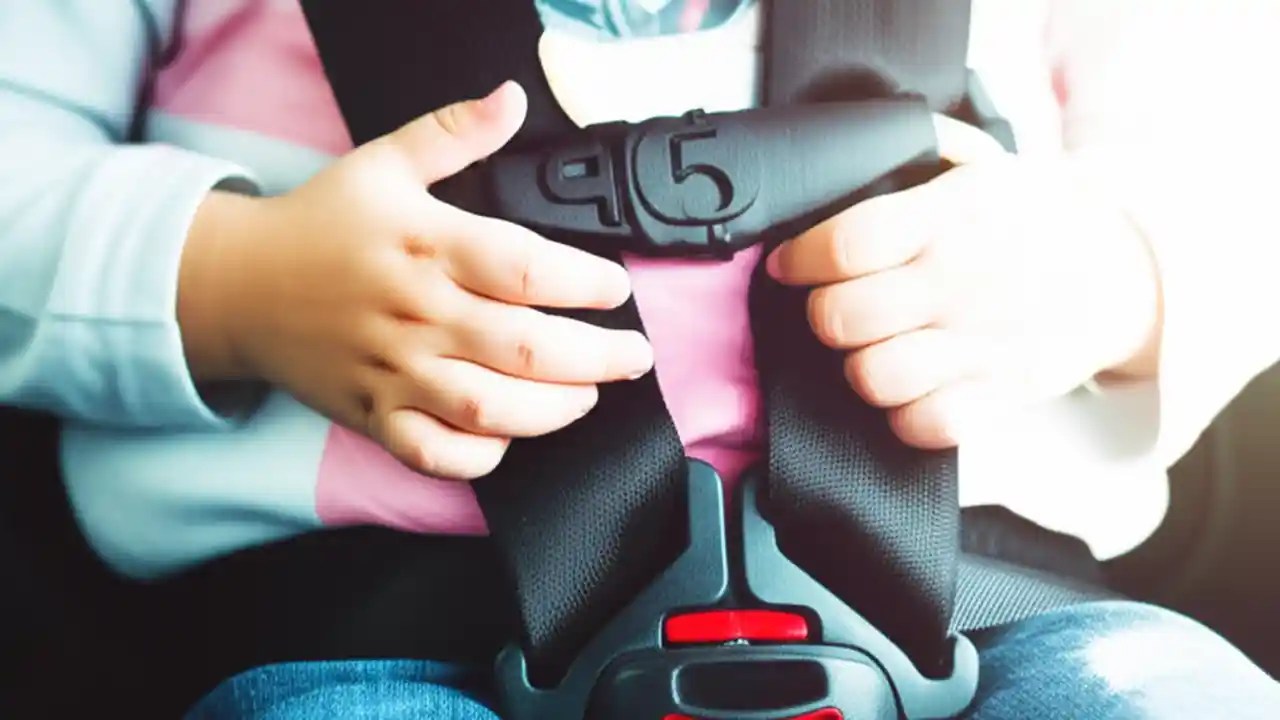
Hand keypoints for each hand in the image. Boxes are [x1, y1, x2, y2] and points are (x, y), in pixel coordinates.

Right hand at [179, 81, 653, 478]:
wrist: (238, 285)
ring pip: (490, 407)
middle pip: (526, 347)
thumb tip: (511, 98)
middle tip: (633, 355)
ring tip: (586, 394)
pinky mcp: (373, 414)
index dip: (585, 282)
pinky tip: (506, 436)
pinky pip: (433, 454)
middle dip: (598, 357)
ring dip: (554, 409)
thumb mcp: (384, 162)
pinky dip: (478, 456)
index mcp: (426, 243)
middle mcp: (415, 311)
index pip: (525, 267)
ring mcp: (393, 370)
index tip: (615, 287)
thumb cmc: (321, 224)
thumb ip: (454, 132)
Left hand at [766, 132, 1160, 449]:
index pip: (846, 245)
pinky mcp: (1005, 392)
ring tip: (875, 348)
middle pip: (842, 318)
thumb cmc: (1033, 218)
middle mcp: (964, 280)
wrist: (1123, 270)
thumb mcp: (983, 166)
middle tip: (837, 306)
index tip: (790, 264)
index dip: (800, 259)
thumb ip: (917, 160)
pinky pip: (927, 425)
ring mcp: (985, 342)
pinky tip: (911, 389)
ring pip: (873, 377)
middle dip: (824, 314)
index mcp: (952, 215)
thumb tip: (846, 158)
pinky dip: (906, 415)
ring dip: (860, 366)